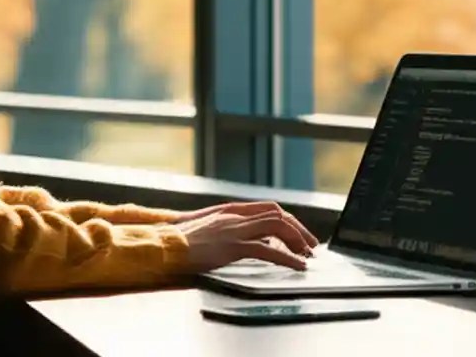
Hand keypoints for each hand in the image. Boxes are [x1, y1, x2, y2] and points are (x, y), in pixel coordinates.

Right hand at [174, 202, 319, 272]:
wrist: (165, 245)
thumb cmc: (183, 242)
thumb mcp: (211, 231)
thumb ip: (233, 231)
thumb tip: (257, 243)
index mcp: (231, 211)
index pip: (270, 208)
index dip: (289, 220)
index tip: (299, 234)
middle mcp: (236, 216)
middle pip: (278, 215)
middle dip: (299, 229)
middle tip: (310, 246)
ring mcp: (234, 229)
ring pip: (277, 227)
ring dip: (297, 241)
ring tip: (306, 256)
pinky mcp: (232, 246)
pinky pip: (268, 250)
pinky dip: (287, 258)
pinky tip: (296, 266)